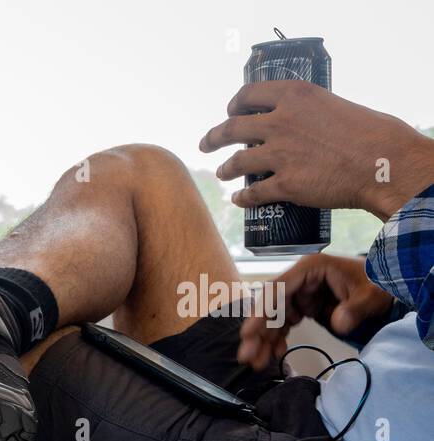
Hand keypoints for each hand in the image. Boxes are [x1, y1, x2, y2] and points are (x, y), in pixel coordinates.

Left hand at [200, 81, 433, 219]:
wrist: (383, 162)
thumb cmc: (369, 132)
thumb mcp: (334, 106)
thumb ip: (309, 113)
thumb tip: (299, 124)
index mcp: (294, 95)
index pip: (249, 93)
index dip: (234, 103)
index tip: (229, 110)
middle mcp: (279, 121)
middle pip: (232, 128)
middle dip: (214, 137)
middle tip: (206, 144)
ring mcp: (278, 154)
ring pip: (236, 162)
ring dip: (225, 169)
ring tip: (222, 173)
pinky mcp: (284, 184)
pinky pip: (252, 193)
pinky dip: (242, 197)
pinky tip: (238, 199)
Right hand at [236, 253, 394, 369]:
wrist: (386, 285)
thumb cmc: (377, 283)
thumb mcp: (370, 295)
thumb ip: (354, 309)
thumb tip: (338, 323)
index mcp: (311, 268)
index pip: (279, 288)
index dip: (262, 310)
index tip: (249, 332)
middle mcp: (299, 279)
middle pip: (271, 306)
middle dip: (258, 332)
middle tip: (247, 355)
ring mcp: (300, 293)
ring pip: (274, 318)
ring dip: (265, 340)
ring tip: (257, 362)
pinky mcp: (304, 306)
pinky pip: (285, 324)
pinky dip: (279, 339)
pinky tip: (275, 354)